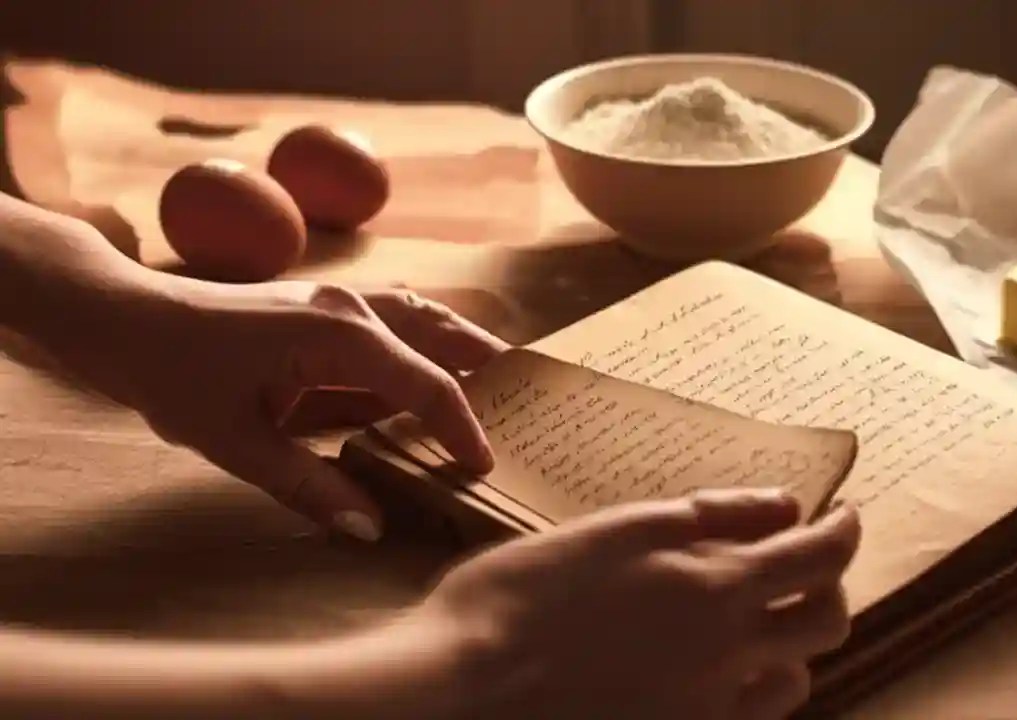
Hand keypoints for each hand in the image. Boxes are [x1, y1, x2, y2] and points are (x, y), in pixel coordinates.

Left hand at [43, 259, 506, 542]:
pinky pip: (393, 316)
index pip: (427, 385)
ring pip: (422, 316)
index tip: (483, 467)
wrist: (123, 317)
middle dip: (486, 365)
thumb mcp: (236, 442)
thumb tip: (368, 528)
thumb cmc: (173, 375)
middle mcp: (351, 306)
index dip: (461, 429)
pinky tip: (433, 352)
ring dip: (461, 342)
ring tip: (502, 367)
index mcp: (340, 334)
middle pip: (441, 332)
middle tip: (530, 396)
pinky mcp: (320, 303)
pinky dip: (425, 335)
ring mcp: (337, 297)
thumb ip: (308, 486)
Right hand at [332, 489, 860, 719]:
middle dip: (830, 586)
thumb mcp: (616, 530)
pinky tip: (710, 670)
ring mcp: (707, 710)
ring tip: (756, 619)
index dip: (845, 531)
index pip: (820, 559)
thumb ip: (708, 516)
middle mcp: (729, 657)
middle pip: (826, 625)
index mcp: (715, 588)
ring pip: (793, 681)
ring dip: (791, 644)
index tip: (844, 515)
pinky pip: (745, 718)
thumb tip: (783, 506)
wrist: (465, 688)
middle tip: (803, 564)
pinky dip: (750, 688)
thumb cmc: (525, 595)